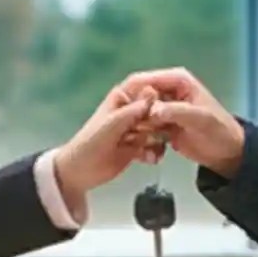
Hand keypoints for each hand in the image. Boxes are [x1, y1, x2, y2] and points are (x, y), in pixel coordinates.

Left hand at [54, 85, 159, 201]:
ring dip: (160, 138)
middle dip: (162, 120)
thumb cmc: (91, 143)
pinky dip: (155, 152)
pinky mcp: (139, 145)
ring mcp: (137, 128)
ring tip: (149, 148)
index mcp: (123, 97)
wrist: (80, 172)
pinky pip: (157, 145)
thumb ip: (134, 110)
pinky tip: (149, 159)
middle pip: (159, 107)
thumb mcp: (113, 125)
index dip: (163, 87)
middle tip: (155, 133)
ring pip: (161, 127)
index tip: (176, 95)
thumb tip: (154, 91)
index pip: (148, 84)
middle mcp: (132, 109)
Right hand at [118, 67, 245, 178]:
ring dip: (136, 125)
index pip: (144, 80)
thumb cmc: (219, 132)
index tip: (123, 112)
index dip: (131, 93)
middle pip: (138, 95)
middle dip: (132, 112)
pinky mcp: (162, 123)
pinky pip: (144, 125)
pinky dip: (141, 134)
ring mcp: (163, 107)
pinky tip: (143, 145)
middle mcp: (167, 89)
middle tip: (130, 130)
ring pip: (139, 112)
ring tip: (136, 139)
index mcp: (177, 80)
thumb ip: (176, 111)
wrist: (228, 153)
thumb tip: (152, 110)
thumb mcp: (200, 120)